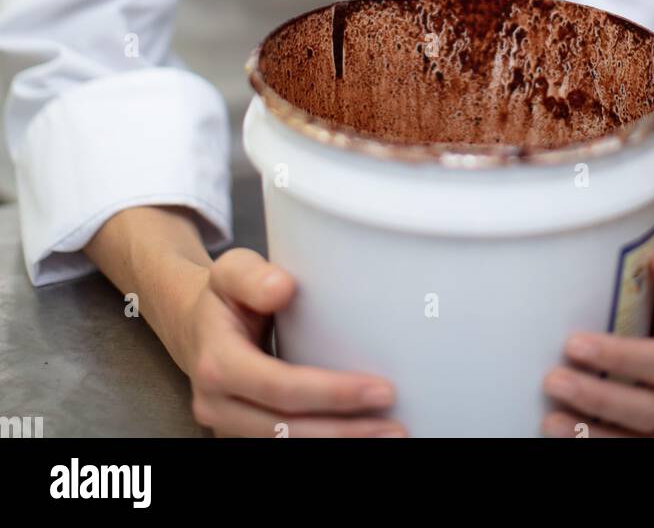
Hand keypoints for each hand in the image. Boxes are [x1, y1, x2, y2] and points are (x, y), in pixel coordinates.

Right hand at [181, 248, 407, 437]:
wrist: (194, 325)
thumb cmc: (223, 297)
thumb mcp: (231, 270)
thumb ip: (253, 275)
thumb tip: (283, 287)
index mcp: (217, 363)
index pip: (281, 387)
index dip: (333, 393)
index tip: (381, 390)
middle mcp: (217, 404)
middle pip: (287, 430)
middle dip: (345, 432)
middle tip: (396, 425)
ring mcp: (227, 426)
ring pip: (286, 445)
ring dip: (338, 443)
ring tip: (387, 436)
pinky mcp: (241, 435)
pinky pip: (283, 444)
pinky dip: (323, 442)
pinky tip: (357, 437)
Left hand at [542, 236, 653, 436]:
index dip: (621, 358)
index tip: (576, 345)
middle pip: (652, 408)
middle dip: (599, 399)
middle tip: (555, 381)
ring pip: (642, 437)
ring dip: (595, 433)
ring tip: (552, 419)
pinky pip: (632, 444)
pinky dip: (599, 441)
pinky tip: (567, 432)